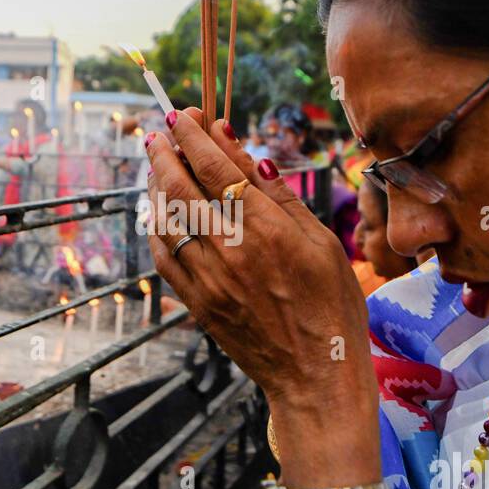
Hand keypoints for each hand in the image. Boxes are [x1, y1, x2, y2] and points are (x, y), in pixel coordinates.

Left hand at [145, 108, 379, 488]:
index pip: (215, 166)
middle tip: (159, 131)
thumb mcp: (321, 242)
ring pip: (165, 219)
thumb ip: (279, 195)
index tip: (183, 115)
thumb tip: (246, 152)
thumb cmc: (332, 306)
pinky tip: (159, 214)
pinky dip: (156, 228)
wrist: (316, 374)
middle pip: (181, 185)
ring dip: (156, 185)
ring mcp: (208, 278)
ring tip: (157, 165)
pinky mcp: (197, 303)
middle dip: (165, 151)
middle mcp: (229, 249)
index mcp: (265, 228)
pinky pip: (163, 256)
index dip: (193, 135)